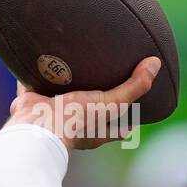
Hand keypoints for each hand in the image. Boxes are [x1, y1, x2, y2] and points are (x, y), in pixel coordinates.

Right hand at [7, 56, 161, 150]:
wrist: (37, 124)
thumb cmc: (77, 120)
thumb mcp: (113, 104)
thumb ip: (134, 87)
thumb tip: (155, 64)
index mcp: (96, 129)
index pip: (118, 125)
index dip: (127, 119)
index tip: (135, 109)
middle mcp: (74, 122)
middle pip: (90, 108)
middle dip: (95, 97)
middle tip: (103, 79)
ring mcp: (52, 110)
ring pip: (61, 94)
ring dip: (65, 83)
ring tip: (72, 63)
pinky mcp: (31, 99)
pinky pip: (31, 82)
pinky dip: (33, 72)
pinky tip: (36, 56)